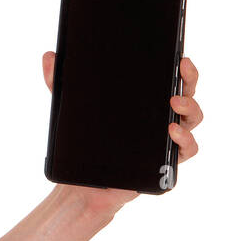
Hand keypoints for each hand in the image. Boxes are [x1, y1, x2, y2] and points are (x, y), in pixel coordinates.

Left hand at [42, 52, 202, 218]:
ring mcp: (166, 140)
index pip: (169, 79)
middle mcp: (160, 119)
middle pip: (187, 94)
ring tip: (173, 103)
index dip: (180, 67)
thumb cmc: (84, 144)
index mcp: (145, 102)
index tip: (179, 55)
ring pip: (192, 120)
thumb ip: (59, 81)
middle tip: (181, 70)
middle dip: (189, 80)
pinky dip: (186, 141)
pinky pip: (186, 151)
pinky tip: (172, 132)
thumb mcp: (71, 109)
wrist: (82, 184)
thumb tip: (49, 56)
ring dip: (190, 109)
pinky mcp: (165, 163)